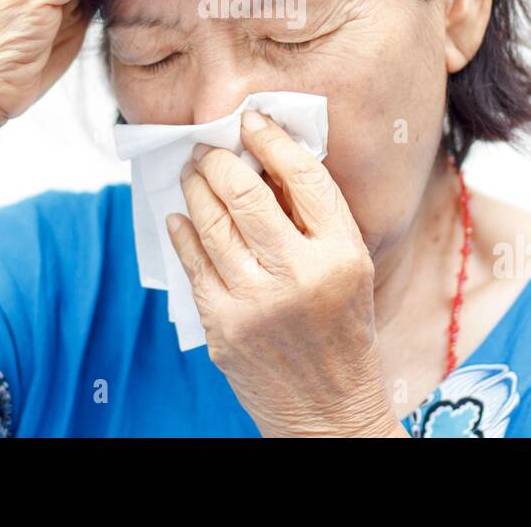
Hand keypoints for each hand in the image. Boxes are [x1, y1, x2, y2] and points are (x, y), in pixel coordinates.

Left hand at [167, 109, 407, 437]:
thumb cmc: (341, 328)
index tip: (250, 121)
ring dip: (196, 188)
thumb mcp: (350, 268)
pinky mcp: (223, 326)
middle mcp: (300, 275)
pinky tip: (180, 216)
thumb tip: (264, 160)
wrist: (329, 410)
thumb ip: (315, 218)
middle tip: (208, 148)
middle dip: (220, 161)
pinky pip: (193, 264)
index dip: (272, 140)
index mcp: (342, 254)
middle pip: (246, 194)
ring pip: (211, 223)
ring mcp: (256, 303)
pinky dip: (183, 232)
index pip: (303, 177)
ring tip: (192, 173)